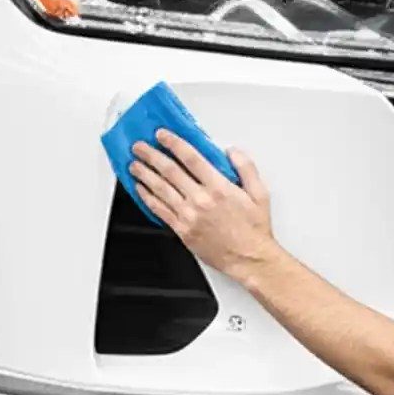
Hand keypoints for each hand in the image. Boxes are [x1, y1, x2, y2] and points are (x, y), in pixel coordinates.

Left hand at [129, 129, 280, 281]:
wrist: (249, 259)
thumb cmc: (254, 229)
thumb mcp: (260, 193)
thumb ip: (246, 168)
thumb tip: (232, 151)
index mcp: (219, 188)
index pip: (191, 158)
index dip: (173, 143)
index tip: (162, 135)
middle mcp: (200, 200)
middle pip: (170, 171)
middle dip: (151, 156)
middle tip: (139, 147)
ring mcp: (188, 215)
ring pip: (160, 189)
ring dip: (144, 174)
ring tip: (134, 164)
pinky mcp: (181, 229)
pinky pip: (159, 210)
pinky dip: (147, 197)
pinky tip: (140, 189)